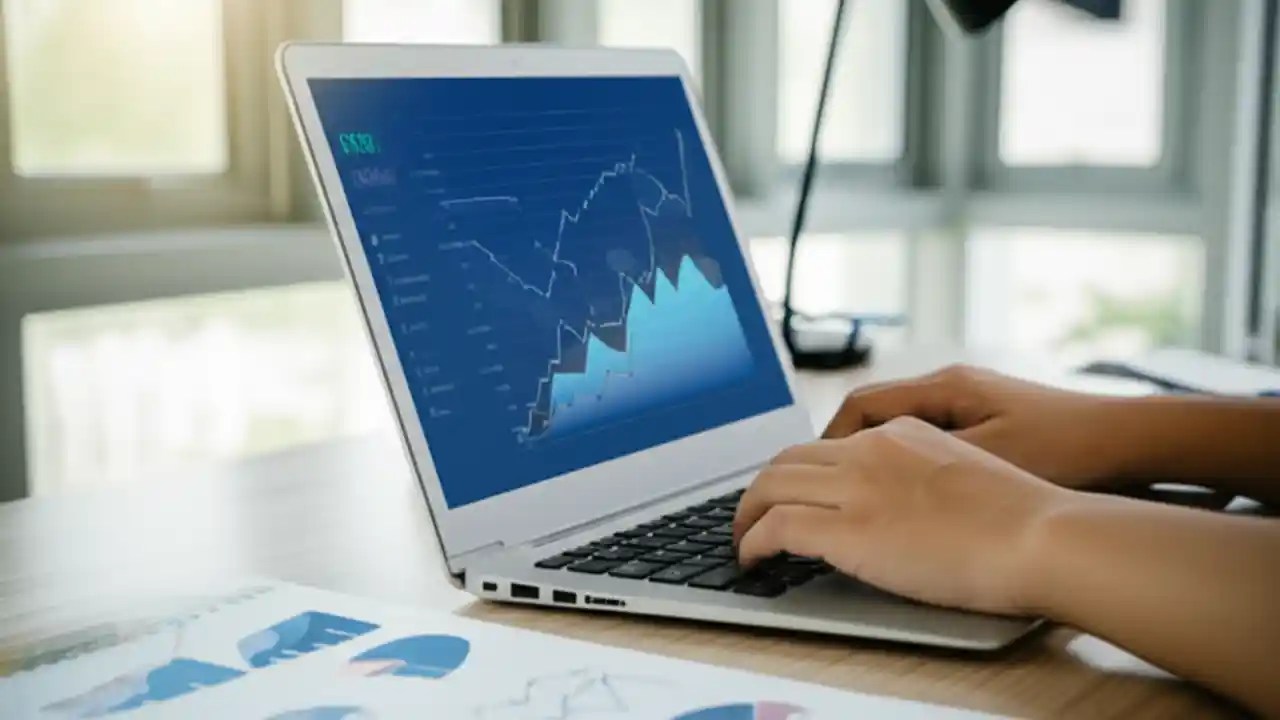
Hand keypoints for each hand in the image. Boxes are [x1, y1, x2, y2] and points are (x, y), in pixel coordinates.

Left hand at [733, 417, 1067, 614]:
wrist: (1042, 536)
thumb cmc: (1025, 520)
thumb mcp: (966, 475)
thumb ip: (925, 478)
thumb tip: (905, 508)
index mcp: (902, 434)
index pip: (828, 444)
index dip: (799, 471)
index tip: (790, 494)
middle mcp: (870, 451)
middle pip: (787, 458)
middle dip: (761, 489)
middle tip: (753, 516)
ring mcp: (856, 487)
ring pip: (769, 486)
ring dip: (746, 514)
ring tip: (741, 541)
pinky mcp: (848, 530)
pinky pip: (776, 527)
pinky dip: (752, 542)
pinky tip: (751, 560)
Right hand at [823, 364, 1128, 488]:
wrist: (1132, 441)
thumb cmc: (1067, 449)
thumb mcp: (987, 460)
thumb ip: (924, 467)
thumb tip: (868, 483)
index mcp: (944, 387)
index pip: (860, 406)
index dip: (829, 441)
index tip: (813, 476)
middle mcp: (952, 387)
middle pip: (874, 414)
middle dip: (844, 451)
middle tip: (827, 491)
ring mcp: (972, 402)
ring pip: (901, 428)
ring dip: (877, 459)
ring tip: (864, 497)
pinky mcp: (991, 422)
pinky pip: (929, 438)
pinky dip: (910, 464)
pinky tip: (914, 496)